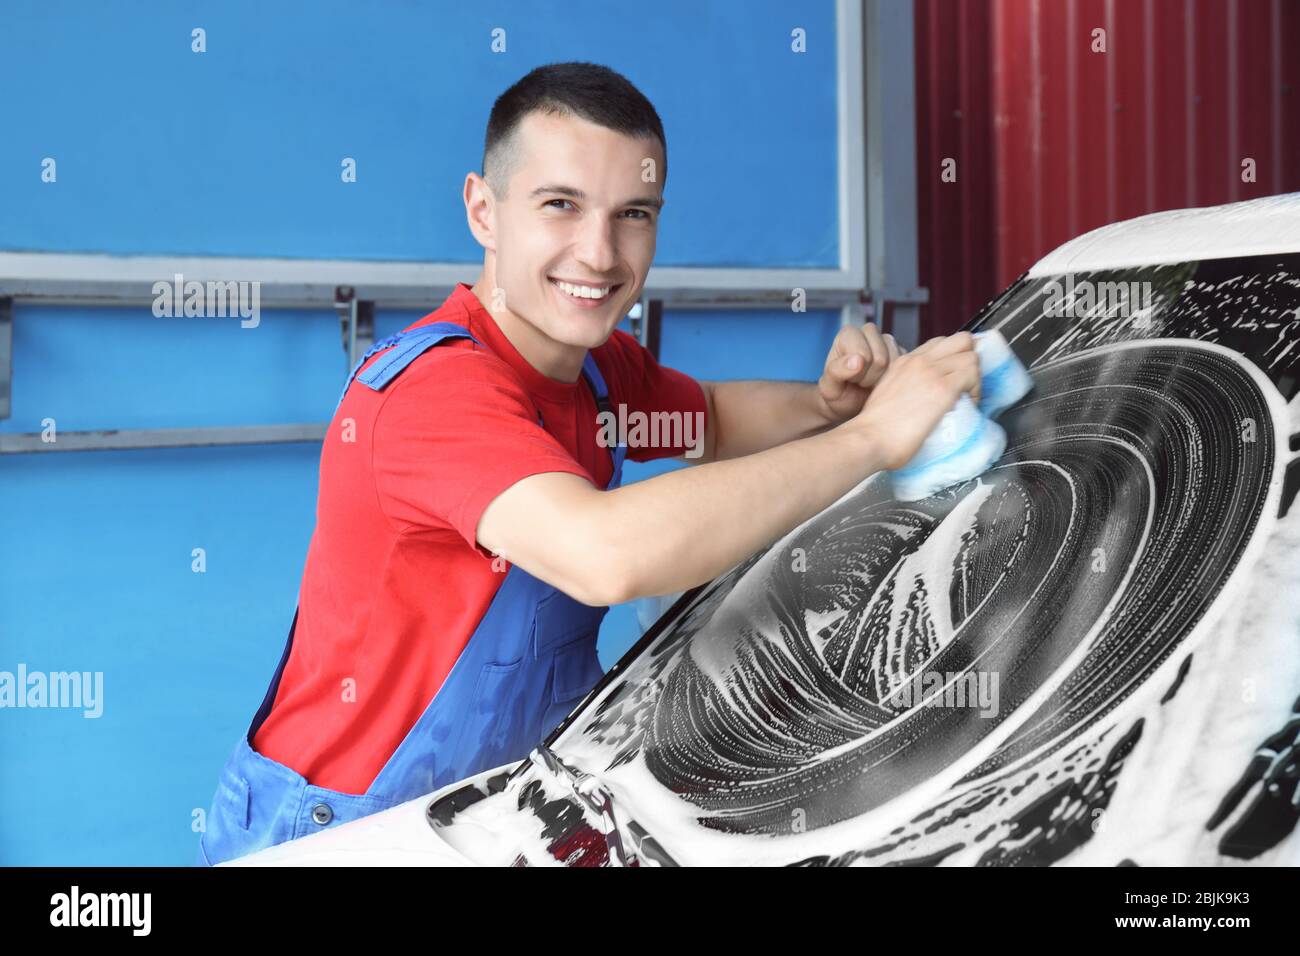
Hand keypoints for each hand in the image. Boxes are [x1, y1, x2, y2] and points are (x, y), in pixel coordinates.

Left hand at [815, 323, 902, 423]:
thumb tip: (858, 360)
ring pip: (896, 364)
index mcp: (848, 334)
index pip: (863, 354)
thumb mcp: (830, 387)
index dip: (857, 373)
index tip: (849, 379)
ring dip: (883, 380)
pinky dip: (894, 380)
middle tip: (860, 383)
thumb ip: (837, 371)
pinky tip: (882, 382)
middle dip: (870, 378)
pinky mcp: (902, 352)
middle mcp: (869, 331)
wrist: (851, 404)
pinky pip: (907, 368)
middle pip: (881, 359)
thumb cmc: (838, 393)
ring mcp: (888, 340)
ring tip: (870, 382)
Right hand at [846, 331, 980, 470]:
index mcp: (904, 362)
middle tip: (966, 384)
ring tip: (966, 398)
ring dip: (975, 378)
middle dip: (970, 360)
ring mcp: (932, 372)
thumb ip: (906, 387)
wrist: (869, 438)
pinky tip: (965, 406)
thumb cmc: (875, 429)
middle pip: (962, 340)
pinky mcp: (943, 388)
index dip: (954, 358)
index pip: (941, 343)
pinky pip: (974, 375)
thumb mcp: (888, 395)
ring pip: (972, 357)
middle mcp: (919, 361)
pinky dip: (976, 391)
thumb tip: (923, 397)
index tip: (955, 377)